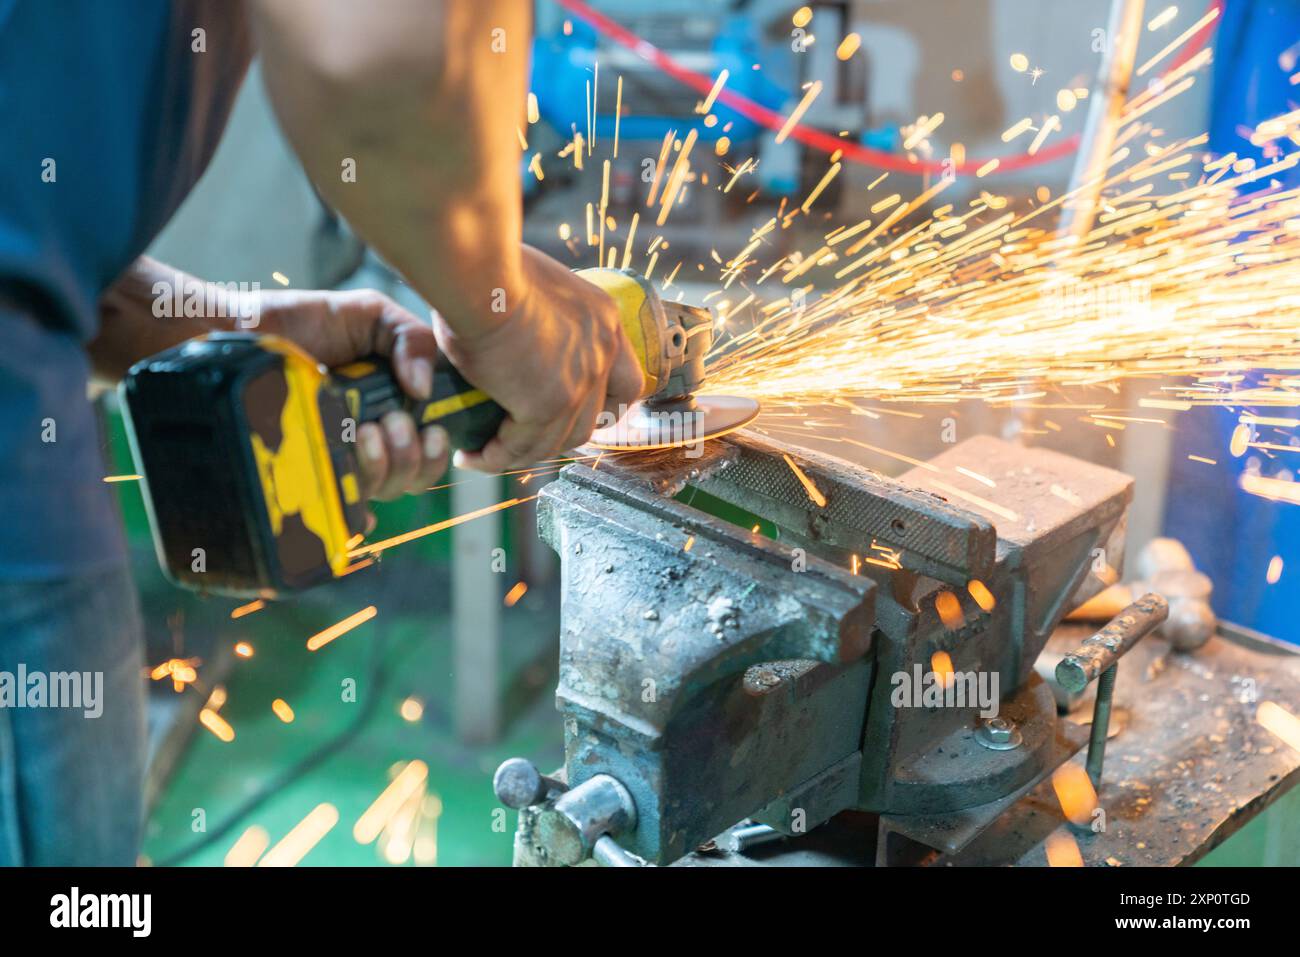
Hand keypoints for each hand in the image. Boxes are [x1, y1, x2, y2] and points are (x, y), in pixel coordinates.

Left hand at [256, 287, 449, 503]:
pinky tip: (348, 491)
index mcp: (393, 410)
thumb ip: (413, 339)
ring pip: (377, 491)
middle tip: (392, 423)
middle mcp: (369, 440)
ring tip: (364, 431)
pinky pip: (335, 503)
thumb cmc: (309, 320)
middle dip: (409, 456)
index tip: (432, 432)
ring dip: (382, 467)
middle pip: (409, 480)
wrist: (247, 329)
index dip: (436, 454)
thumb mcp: (373, 315)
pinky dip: (352, 511)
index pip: (428, 453)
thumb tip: (425, 388)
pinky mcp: (307, 467)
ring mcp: (337, 456)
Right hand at [434, 246, 643, 471]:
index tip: (574, 411)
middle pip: (594, 418)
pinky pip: (521, 447)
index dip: (602, 404)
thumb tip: (517, 328)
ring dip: (524, 452)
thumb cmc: (490, 266)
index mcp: (604, 321)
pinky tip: (472, 455)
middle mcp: (602, 354)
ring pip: (558, 440)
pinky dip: (495, 457)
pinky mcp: (547, 405)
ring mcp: (579, 383)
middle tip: (524, 437)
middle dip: (560, 434)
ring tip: (489, 451)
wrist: (480, 274)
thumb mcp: (537, 284)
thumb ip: (542, 313)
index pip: (625, 380)